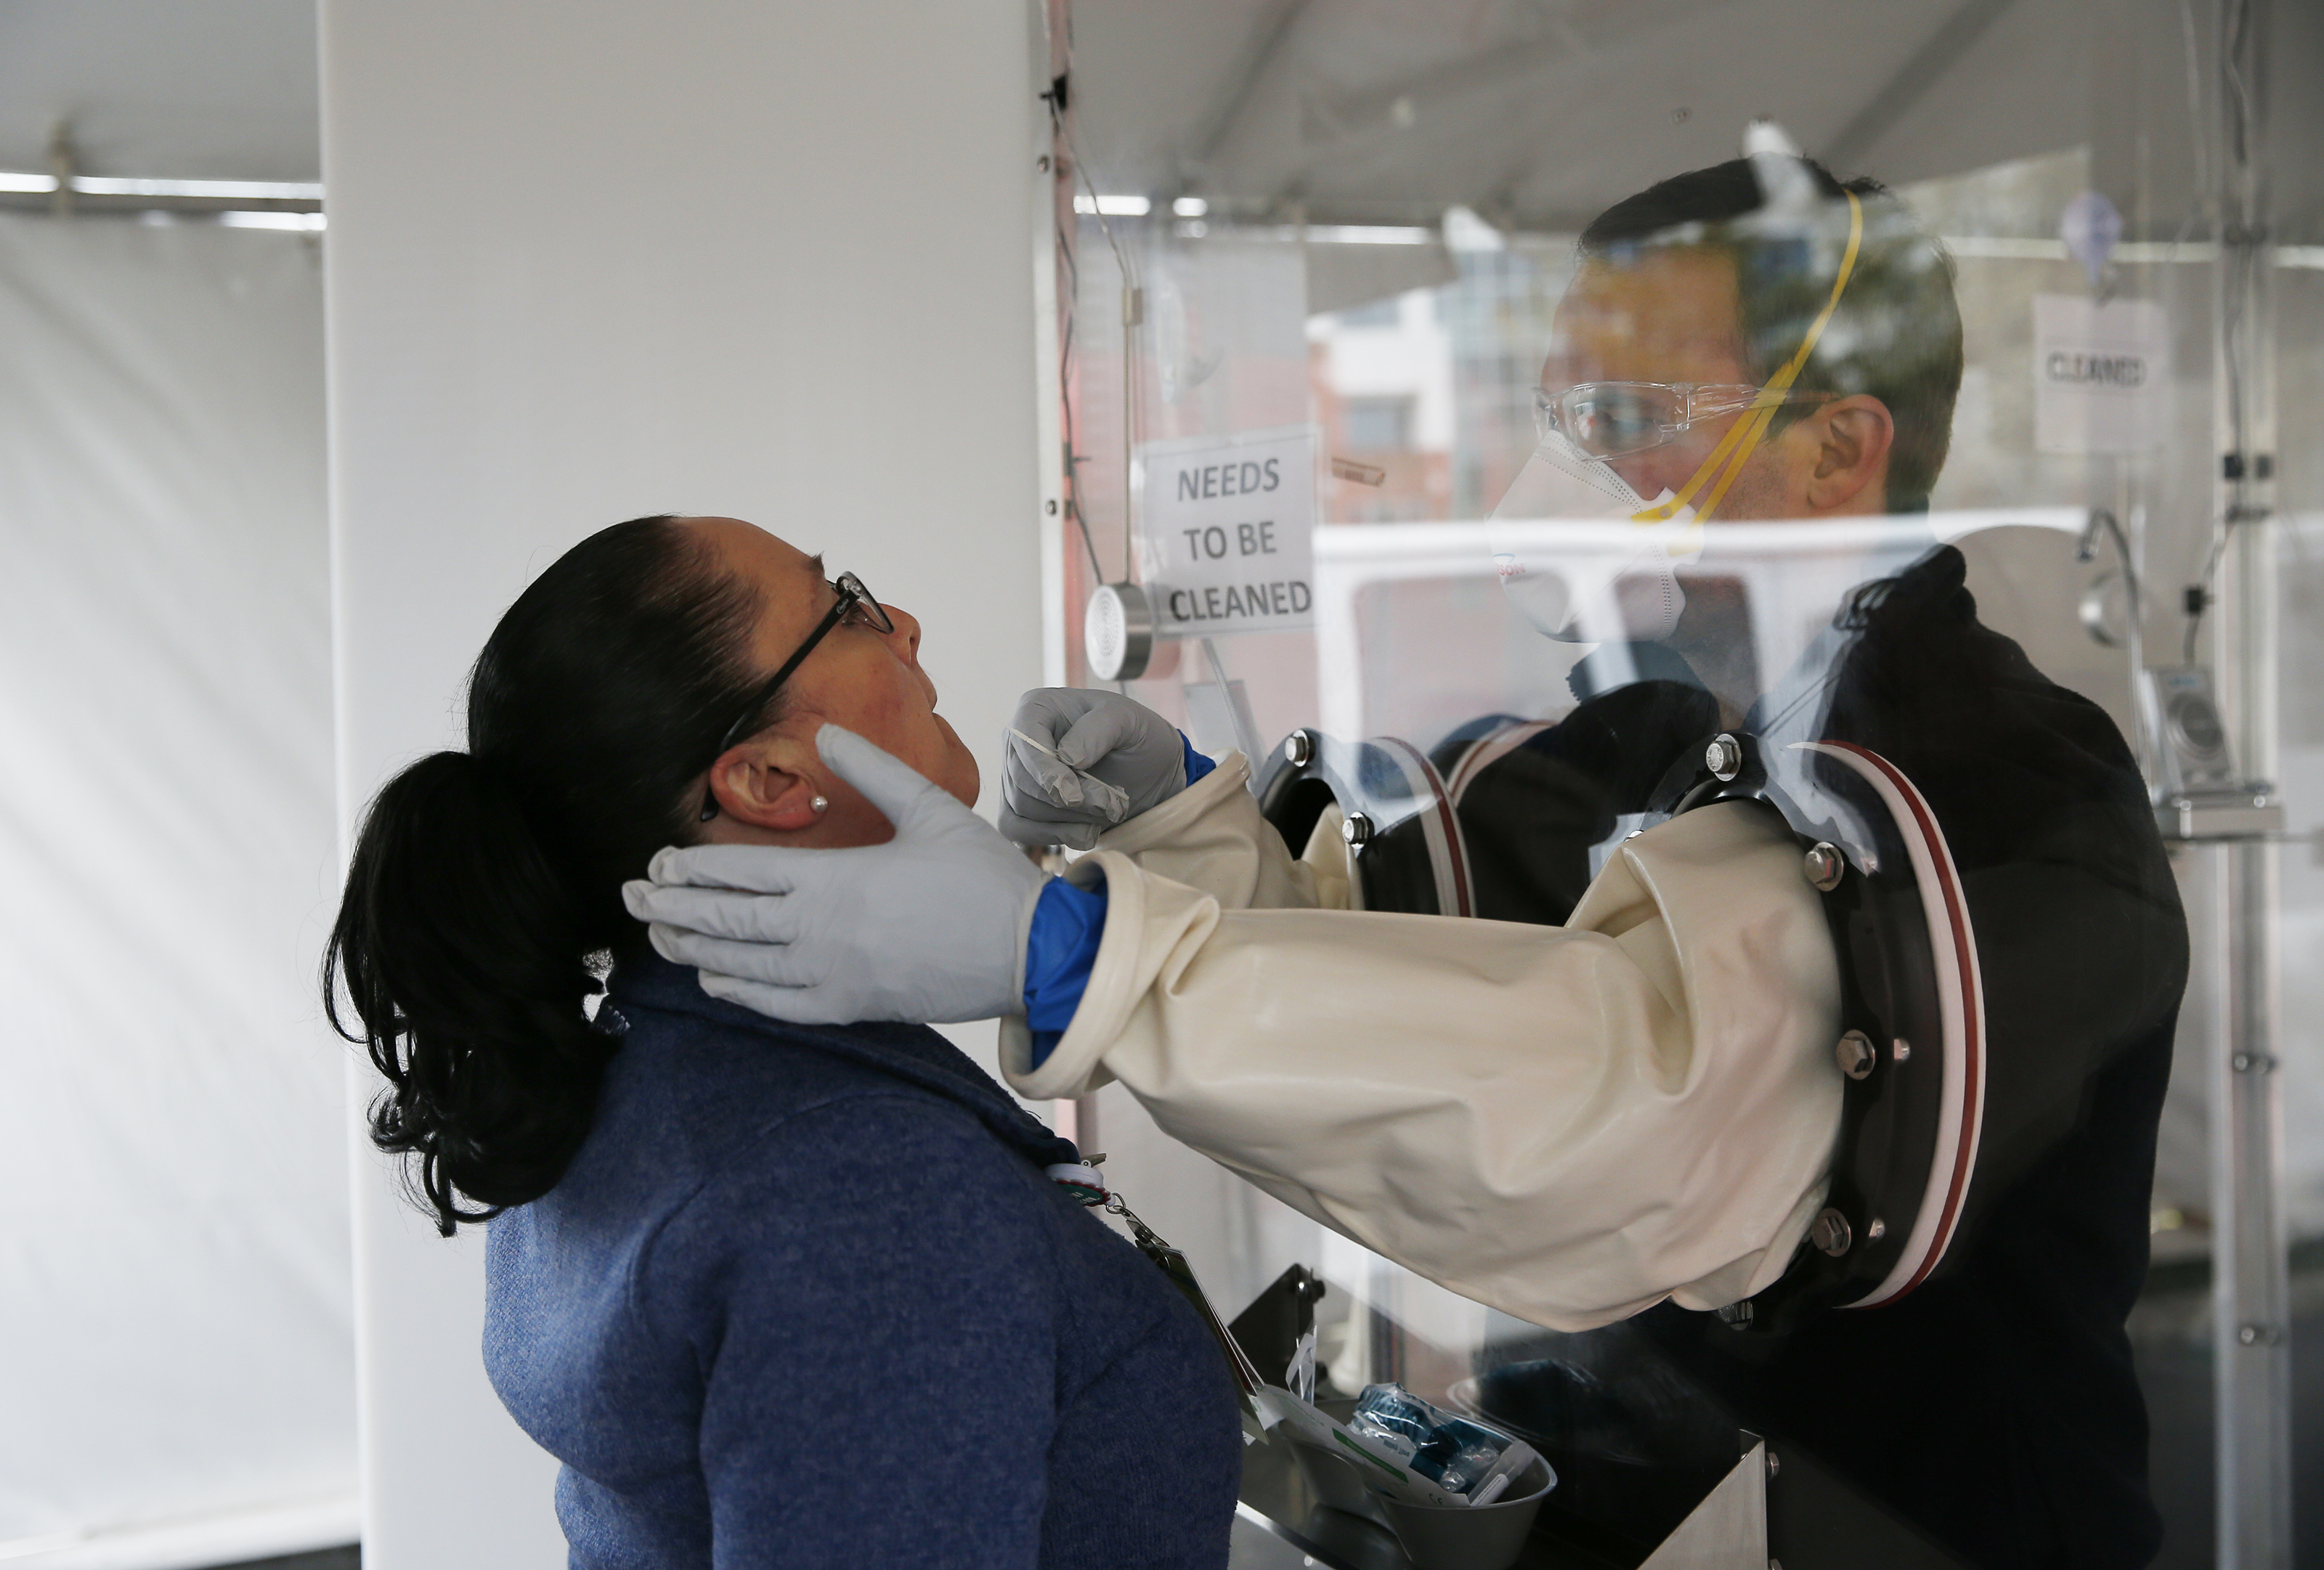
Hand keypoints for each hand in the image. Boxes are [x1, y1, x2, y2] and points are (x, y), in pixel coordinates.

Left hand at [623, 725, 1047, 1024]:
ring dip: (694, 948)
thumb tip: (824, 734)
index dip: (692, 869)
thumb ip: (871, 771)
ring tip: (658, 935)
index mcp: (836, 879)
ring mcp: (833, 976)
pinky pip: (777, 1006)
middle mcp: (821, 932)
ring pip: (742, 965)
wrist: (1032, 952)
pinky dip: (738, 992)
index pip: (742, 874)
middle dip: (672, 908)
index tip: (658, 863)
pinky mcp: (852, 1008)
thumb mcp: (930, 809)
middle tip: (632, 897)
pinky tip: (714, 980)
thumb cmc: (984, 880)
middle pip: (727, 921)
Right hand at [999, 688, 1187, 850]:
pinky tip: (1086, 832)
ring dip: (1070, 819)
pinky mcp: (1019, 806)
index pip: (1024, 739)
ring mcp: (1016, 774)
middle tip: (1111, 804)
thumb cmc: (1134, 737)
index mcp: (1038, 707)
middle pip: (1025, 780)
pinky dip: (1054, 836)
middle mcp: (1018, 740)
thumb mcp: (1128, 720)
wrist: (1146, 771)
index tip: (1073, 794)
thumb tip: (1067, 757)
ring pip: (1024, 808)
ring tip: (1108, 811)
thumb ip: (1100, 729)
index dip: (1044, 770)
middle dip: (1070, 801)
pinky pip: (1019, 828)